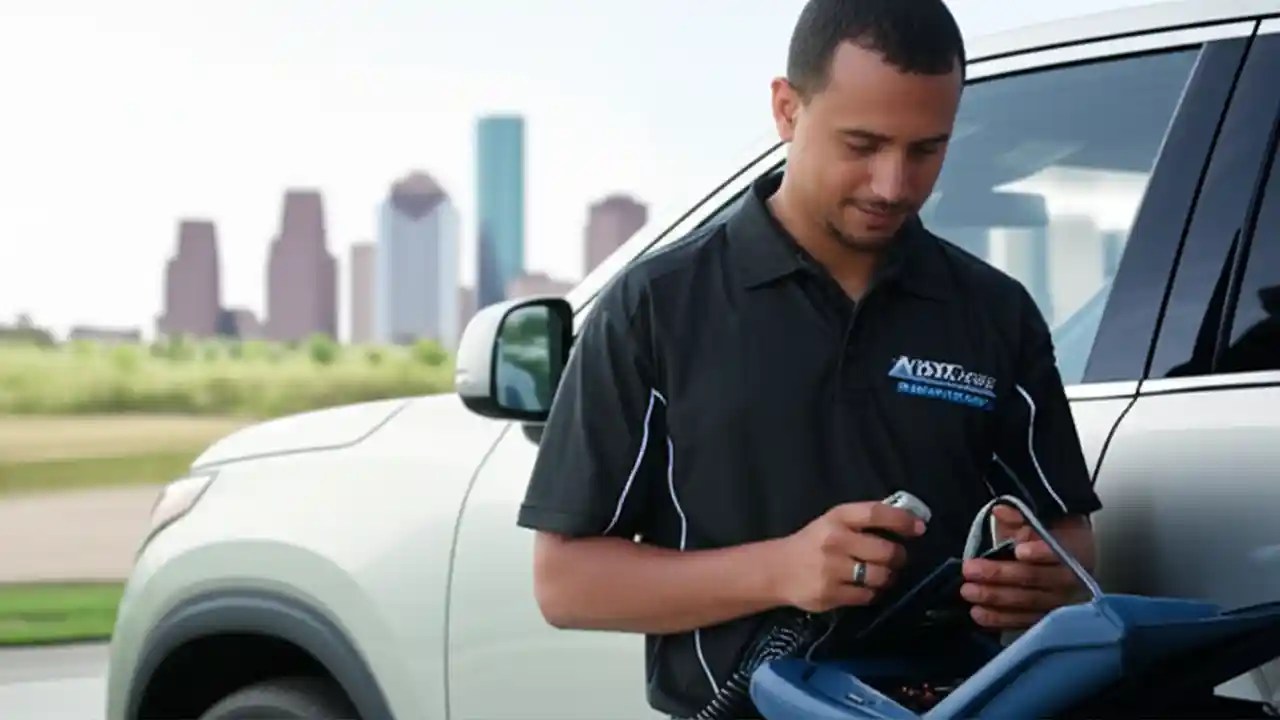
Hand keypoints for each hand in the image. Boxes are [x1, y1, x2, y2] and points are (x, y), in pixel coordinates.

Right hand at [769, 501, 925, 612]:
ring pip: (880, 576)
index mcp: (837, 518)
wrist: (777, 570)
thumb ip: (863, 522)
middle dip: (898, 557)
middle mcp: (836, 541)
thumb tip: (908, 523)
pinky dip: (873, 593)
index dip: (902, 520)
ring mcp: (832, 569)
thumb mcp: (833, 523)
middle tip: (897, 559)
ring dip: (888, 577)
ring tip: (883, 575)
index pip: (876, 514)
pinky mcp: (831, 594)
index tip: (920, 528)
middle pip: (886, 551)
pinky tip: (865, 588)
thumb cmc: (812, 543)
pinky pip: (868, 596)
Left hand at [960, 506, 1087, 629]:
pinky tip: (978, 614)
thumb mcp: (1039, 521)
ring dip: (995, 598)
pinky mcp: (1046, 618)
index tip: (1019, 549)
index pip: (1058, 552)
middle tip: (970, 569)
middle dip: (1000, 574)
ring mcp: (1059, 602)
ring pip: (1027, 602)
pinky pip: (1024, 621)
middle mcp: (1069, 579)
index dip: (1040, 552)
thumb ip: (1019, 517)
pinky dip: (1000, 619)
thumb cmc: (1049, 537)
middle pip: (1035, 578)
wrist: (1072, 560)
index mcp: (1072, 549)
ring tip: (968, 592)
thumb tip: (999, 511)